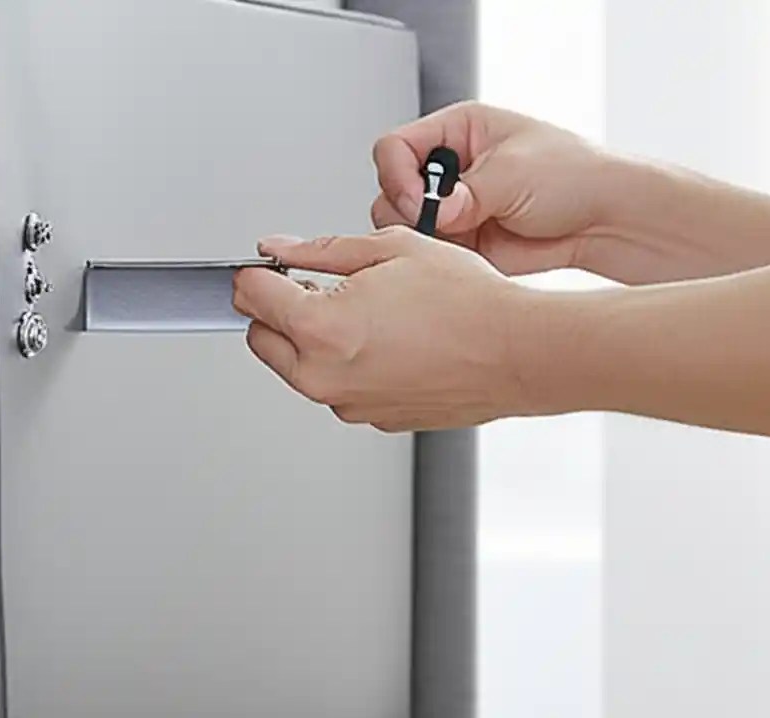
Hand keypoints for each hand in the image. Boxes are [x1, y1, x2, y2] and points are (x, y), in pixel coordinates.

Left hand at [231, 227, 552, 431]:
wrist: (518, 353)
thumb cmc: (468, 302)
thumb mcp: (390, 249)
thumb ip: (321, 250)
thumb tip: (279, 250)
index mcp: (322, 329)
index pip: (251, 298)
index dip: (258, 274)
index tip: (270, 267)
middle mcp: (326, 377)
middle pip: (262, 339)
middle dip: (279, 310)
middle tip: (320, 285)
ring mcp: (349, 404)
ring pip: (299, 367)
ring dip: (313, 340)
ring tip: (368, 311)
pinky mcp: (373, 417)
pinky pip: (339, 387)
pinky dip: (348, 364)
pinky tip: (388, 339)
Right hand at [373, 101, 617, 276]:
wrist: (604, 220)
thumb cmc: (574, 176)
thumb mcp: (514, 172)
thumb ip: (466, 194)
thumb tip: (432, 213)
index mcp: (458, 131)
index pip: (394, 147)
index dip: (397, 175)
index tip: (418, 200)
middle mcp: (450, 167)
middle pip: (390, 187)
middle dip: (406, 209)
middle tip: (436, 221)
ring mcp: (452, 206)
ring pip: (402, 224)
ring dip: (420, 234)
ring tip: (456, 237)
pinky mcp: (461, 240)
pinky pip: (427, 250)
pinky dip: (436, 256)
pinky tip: (464, 254)